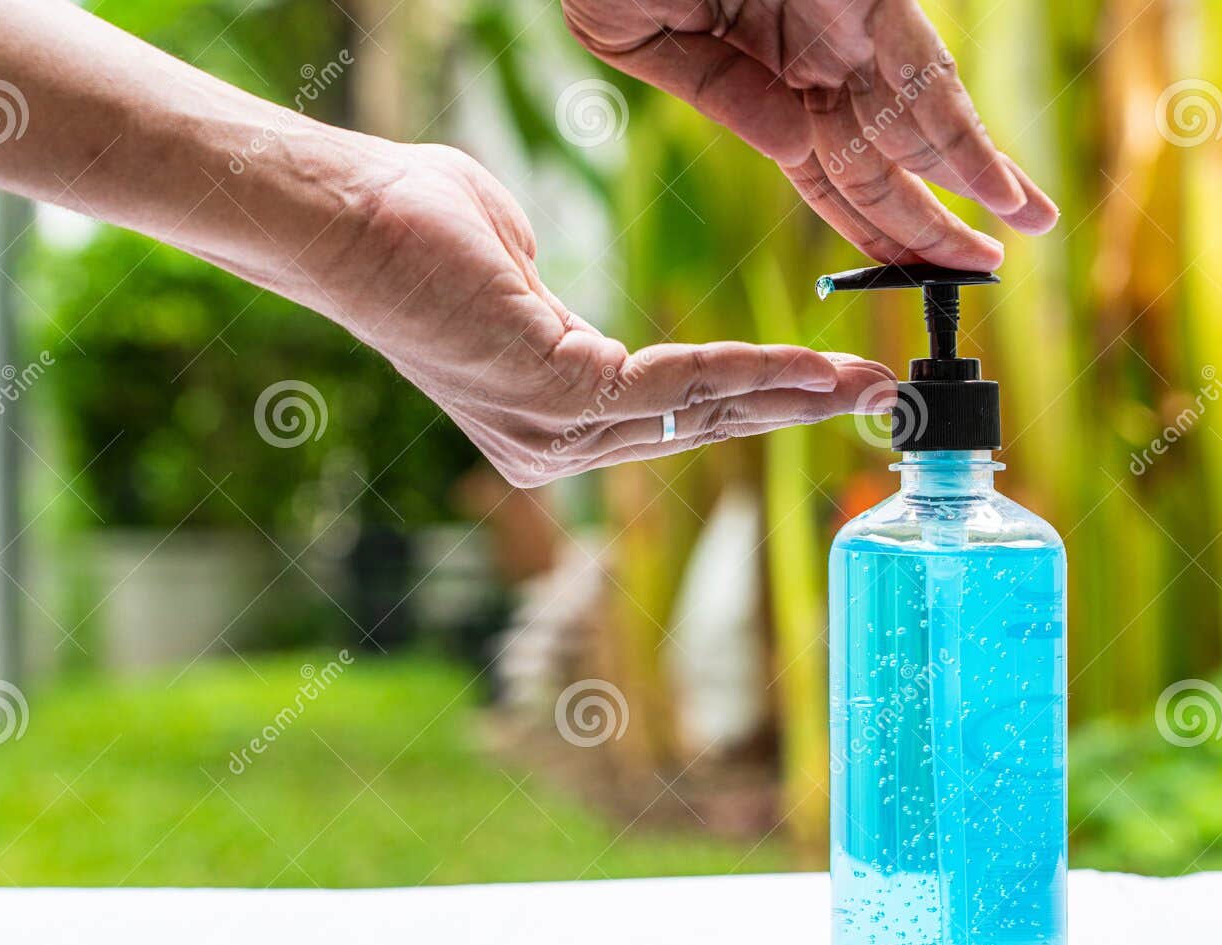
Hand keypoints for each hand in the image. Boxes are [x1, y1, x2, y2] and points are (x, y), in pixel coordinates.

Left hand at [318, 143, 895, 486]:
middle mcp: (553, 448)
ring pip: (697, 413)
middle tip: (876, 398)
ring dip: (789, 397)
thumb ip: (560, 304)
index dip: (753, 398)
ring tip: (865, 385)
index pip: (671, 412)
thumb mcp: (518, 276)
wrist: (346, 219)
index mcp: (549, 419)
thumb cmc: (418, 228)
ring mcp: (554, 437)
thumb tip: (563, 295)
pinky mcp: (557, 403)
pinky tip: (807, 367)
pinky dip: (746, 372)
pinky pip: (675, 386)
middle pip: (698, 425)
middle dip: (794, 411)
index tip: (824, 383)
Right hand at [562, 0, 1057, 269]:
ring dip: (980, 182)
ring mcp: (847, 33)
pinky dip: (966, 146)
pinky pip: (926, 84)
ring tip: (1030, 225)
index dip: (871, 231)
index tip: (908, 273)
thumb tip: (796, 149)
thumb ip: (721, 98)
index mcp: (762, 81)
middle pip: (888, 163)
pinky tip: (1003, 198)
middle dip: (935, 220)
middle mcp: (816, 62)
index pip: (827, 175)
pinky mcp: (874, 5)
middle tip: (981, 268)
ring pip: (922, 131)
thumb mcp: (643, 38)